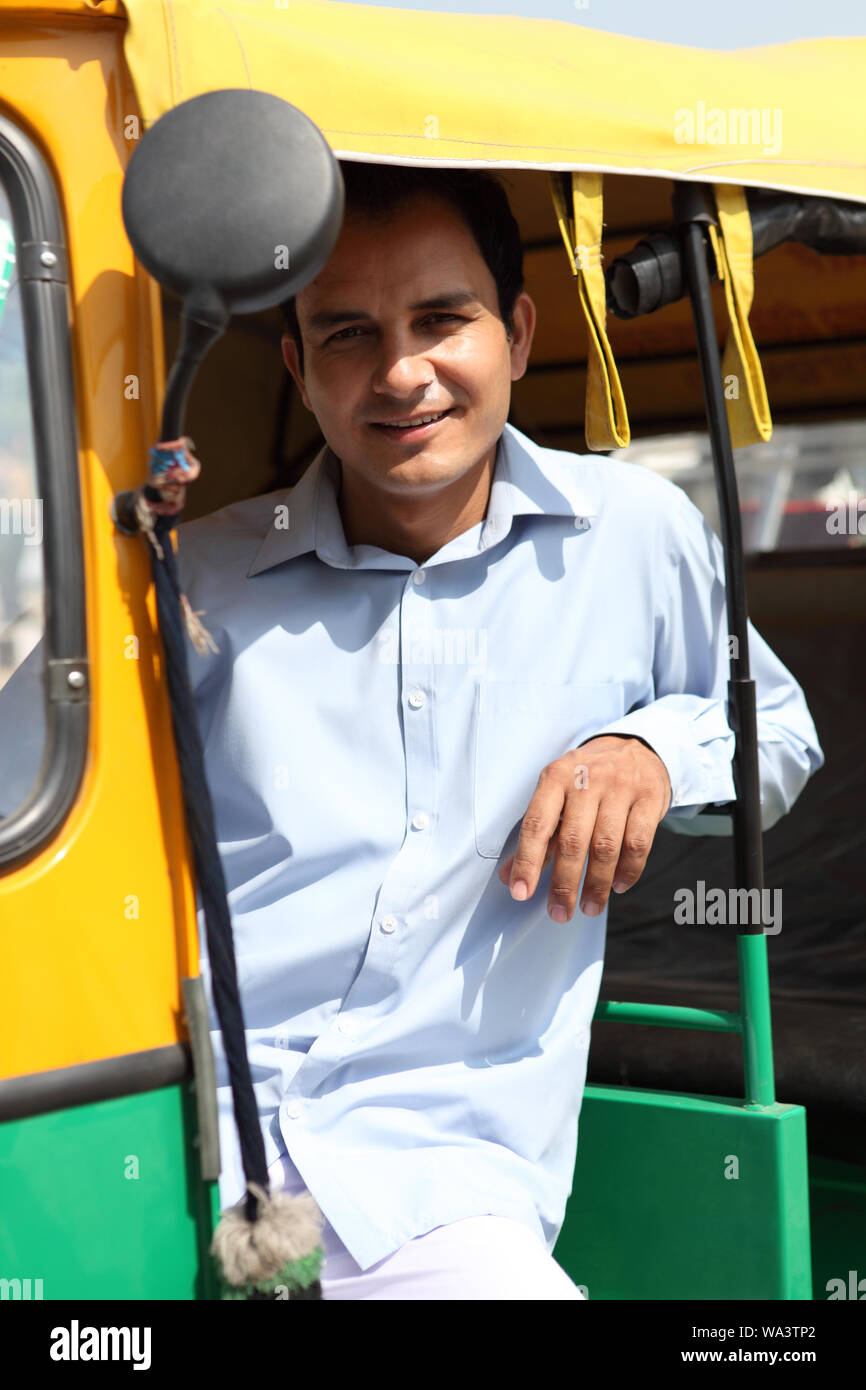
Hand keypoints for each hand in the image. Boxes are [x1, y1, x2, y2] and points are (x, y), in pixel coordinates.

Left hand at [497, 734, 671, 921]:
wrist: (633, 748)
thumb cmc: (586, 781)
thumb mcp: (557, 796)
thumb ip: (537, 836)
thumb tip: (508, 877)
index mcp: (555, 777)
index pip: (537, 823)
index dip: (527, 861)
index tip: (521, 893)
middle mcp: (587, 779)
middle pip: (574, 840)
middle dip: (565, 884)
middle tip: (559, 914)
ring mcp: (621, 787)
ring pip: (607, 845)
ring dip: (597, 884)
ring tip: (590, 908)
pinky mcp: (650, 797)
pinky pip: (638, 842)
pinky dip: (628, 870)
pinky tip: (618, 886)